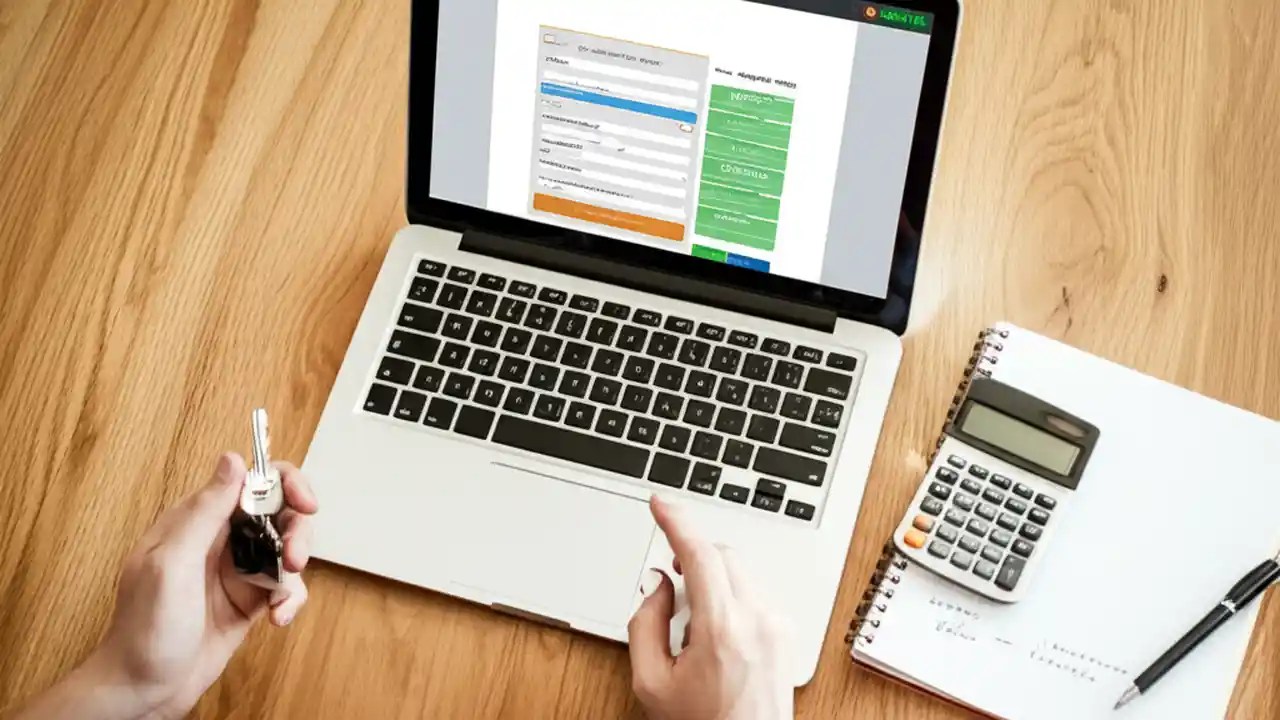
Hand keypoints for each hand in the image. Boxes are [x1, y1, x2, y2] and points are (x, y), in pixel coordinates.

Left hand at [14, 453, 317, 719]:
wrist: (144, 689)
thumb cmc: (145, 629)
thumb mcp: (172, 564)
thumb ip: (204, 511)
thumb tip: (232, 461)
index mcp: (195, 520)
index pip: (248, 482)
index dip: (283, 484)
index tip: (304, 503)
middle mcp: (218, 540)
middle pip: (277, 512)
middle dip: (296, 531)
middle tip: (294, 557)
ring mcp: (236, 569)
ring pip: (285, 548)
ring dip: (294, 569)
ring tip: (283, 598)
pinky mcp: (250, 598)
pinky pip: (285, 586)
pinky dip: (290, 600)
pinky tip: (277, 618)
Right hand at [628, 496, 792, 719]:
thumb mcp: (651, 683)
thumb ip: (645, 623)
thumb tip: (658, 585)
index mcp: (722, 629)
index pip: (699, 554)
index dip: (676, 521)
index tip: (660, 503)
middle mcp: (757, 619)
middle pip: (722, 554)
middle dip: (693, 557)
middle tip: (672, 584)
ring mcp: (778, 624)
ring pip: (740, 569)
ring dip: (714, 578)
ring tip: (696, 625)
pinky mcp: (787, 632)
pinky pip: (755, 590)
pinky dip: (732, 594)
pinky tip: (719, 631)